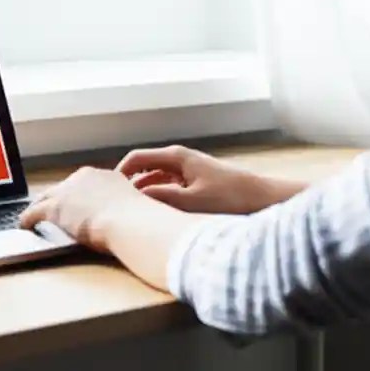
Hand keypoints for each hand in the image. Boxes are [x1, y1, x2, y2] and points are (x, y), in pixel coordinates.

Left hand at [19, 167, 169, 254]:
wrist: (129, 222)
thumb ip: (126, 209)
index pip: (84, 184)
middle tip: (52, 211)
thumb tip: (131, 220)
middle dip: (57, 199)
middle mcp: (84, 178)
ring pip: (45, 198)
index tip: (77, 205)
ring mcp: (67, 191)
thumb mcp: (134, 208)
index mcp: (105, 176)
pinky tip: (25, 226)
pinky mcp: (54, 207)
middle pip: (63, 188)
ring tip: (34, 217)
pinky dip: (27, 219)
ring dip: (39, 208)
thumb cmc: (139, 220)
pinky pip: (34, 212)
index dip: (78, 196)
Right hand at [116, 145, 301, 214]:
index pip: (136, 159)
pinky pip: (168, 187)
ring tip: (130, 212)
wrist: (261, 197)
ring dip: (144, 193)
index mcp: (176, 157)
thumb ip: (161, 197)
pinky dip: (158, 197)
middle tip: (114, 205)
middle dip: (128, 185)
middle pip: (143, 169)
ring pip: (155, 180)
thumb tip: (135, 198)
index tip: (108, 192)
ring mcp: (187, 170)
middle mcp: (180, 159)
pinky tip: (154, 214)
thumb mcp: (191, 200)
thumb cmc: (229, 196)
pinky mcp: (195, 182)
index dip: (119, 174)